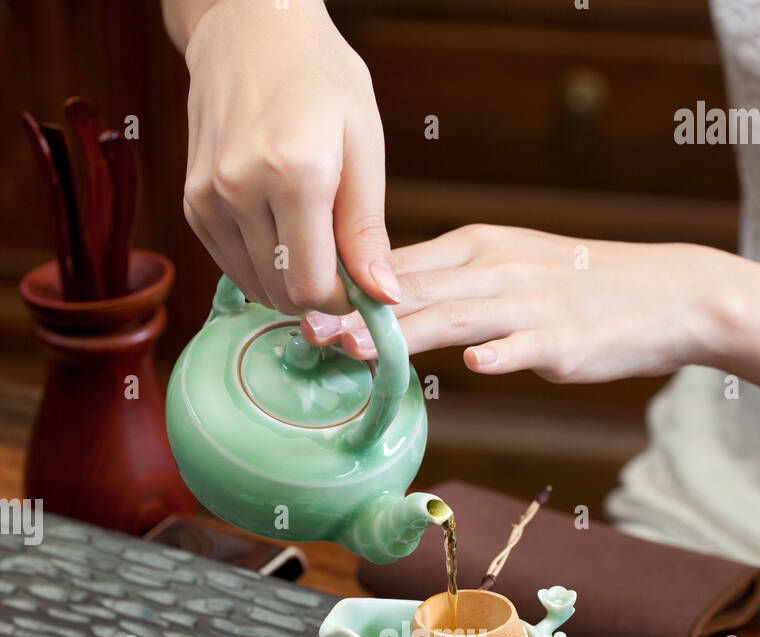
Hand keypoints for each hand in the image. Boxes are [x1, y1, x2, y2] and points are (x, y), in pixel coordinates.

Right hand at [179, 0, 398, 312]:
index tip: (359, 284)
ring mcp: (208, 197)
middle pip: (282, 292)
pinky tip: (280, 228)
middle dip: (317, 291)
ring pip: (255, 285)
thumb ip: (367, 229)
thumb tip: (383, 296)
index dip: (341, 300)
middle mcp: (241, 188)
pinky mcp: (193, 203)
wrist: (251, 30)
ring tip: (311, 237)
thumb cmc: (319, 78)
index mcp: (294, 173)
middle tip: (339, 260)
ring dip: (287, 280)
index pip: (311, 286)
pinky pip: (232, 265)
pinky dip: (261, 264)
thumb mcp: (363, 144)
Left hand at [302, 224, 727, 380]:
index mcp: (477, 248)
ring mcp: (530, 303)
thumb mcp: (507, 270)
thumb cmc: (580, 287)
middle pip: (415, 291)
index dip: (348, 289)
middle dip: (356, 312)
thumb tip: (386, 303)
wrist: (665, 293)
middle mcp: (496, 268)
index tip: (297, 310)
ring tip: (357, 349)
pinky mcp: (564, 338)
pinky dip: (501, 352)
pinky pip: (527, 345)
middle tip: (305, 332)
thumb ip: (449, 286)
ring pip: (456, 316)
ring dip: (404, 334)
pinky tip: (475, 364)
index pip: (400, 266)